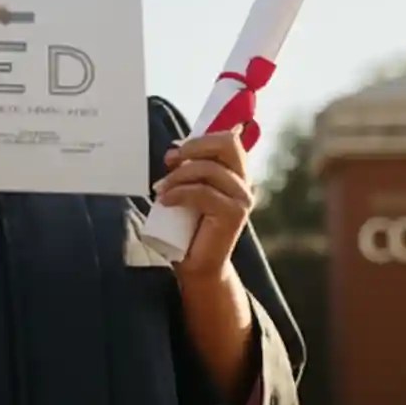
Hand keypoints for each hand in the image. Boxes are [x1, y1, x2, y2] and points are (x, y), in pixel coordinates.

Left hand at [153, 127, 253, 281]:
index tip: (176, 152)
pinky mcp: (233, 214)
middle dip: (194, 147)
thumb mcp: (189, 190)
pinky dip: (179, 193)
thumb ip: (189, 170)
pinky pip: (202, 192)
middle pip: (226, 144)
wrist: (197, 264)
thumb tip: (175, 150)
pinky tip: (165, 200)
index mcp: (236, 173)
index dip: (200, 140)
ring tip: (161, 189)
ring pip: (209, 169)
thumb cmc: (189, 226)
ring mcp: (242, 198)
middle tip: (170, 161)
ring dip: (179, 176)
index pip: (228, 139)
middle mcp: (244, 182)